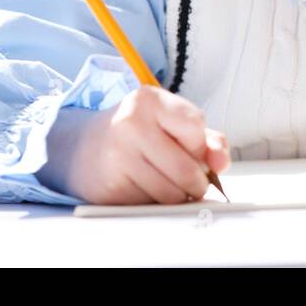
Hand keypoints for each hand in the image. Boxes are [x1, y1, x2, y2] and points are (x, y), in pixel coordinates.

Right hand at [66, 86, 230, 204]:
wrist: (83, 149)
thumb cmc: (137, 134)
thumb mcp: (172, 124)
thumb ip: (208, 140)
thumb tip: (221, 164)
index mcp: (149, 100)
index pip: (196, 127)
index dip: (199, 146)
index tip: (190, 148)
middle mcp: (130, 124)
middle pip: (188, 170)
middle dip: (196, 181)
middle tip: (187, 177)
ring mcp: (118, 157)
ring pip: (172, 194)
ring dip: (178, 196)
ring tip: (163, 181)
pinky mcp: (111, 188)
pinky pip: (152, 206)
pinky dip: (155, 203)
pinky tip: (143, 187)